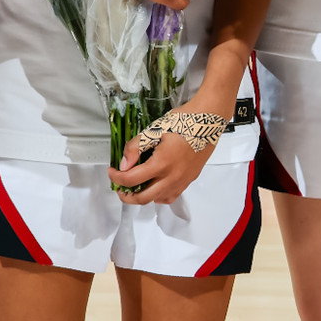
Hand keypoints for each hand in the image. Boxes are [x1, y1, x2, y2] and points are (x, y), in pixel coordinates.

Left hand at [110, 95, 228, 202]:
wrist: (208, 120)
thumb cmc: (183, 122)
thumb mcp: (154, 129)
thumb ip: (135, 147)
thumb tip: (124, 164)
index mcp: (161, 164)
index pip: (131, 180)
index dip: (116, 178)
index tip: (112, 171)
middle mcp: (172, 177)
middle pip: (143, 198)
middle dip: (126, 196)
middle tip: (119, 188)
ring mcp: (182, 181)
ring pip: (158, 200)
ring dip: (143, 196)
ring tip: (136, 186)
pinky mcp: (190, 180)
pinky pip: (171, 196)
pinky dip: (159, 196)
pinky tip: (155, 186)